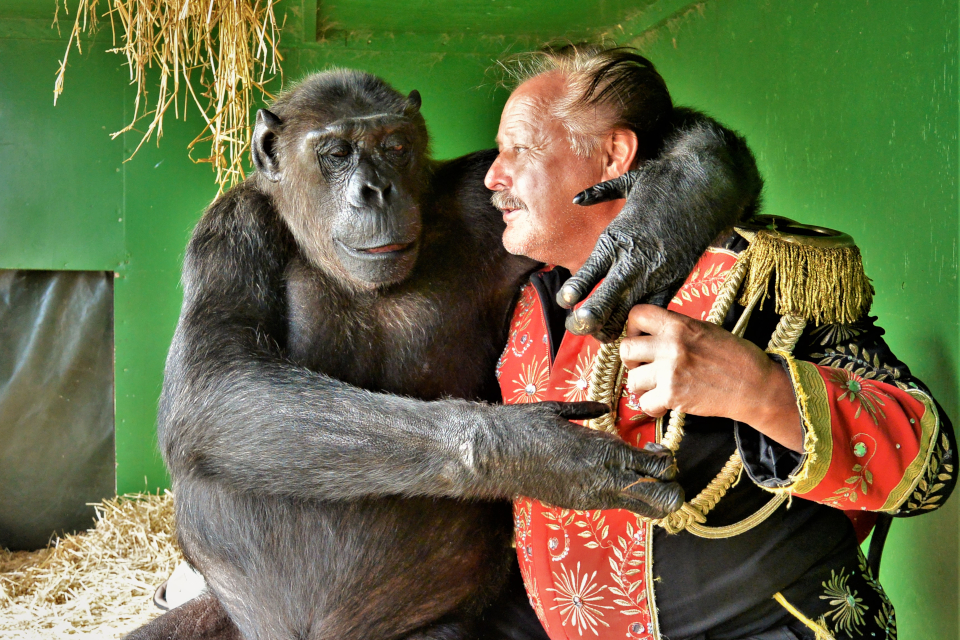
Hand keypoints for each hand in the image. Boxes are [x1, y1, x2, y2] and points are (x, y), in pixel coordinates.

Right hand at [495, 400, 684, 517]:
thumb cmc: (525, 426)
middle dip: (670, 486)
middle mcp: (605, 479)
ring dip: (648, 493)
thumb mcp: (559, 410)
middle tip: (656, 469)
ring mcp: (593, 497)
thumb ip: (587, 411)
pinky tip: (605, 476)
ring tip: (633, 474)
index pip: (660, 467)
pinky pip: (614, 504)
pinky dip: (620, 493)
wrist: (494, 455)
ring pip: (644, 509)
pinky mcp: (579, 505)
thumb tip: (603, 409)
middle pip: (663, 499)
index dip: (666, 459)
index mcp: (605, 451)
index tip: (655, 448)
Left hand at [558, 171, 669, 342]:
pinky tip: (631, 325)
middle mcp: (631, 263)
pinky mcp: (674, 282)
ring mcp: (653, 276)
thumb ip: (598, 194)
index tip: (564, 302)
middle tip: (576, 326)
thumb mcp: (627, 184)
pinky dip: (641, 322)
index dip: (569, 296)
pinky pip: (654, 313)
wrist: (707, 187)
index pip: (583, 279)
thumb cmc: (665, 184)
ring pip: (625, 317)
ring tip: (600, 332)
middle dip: (583, 322)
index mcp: (613, 242)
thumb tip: (575, 198)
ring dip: (609, 327)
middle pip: (599, 306)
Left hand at [619, 305, 802, 450]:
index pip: (637, 315)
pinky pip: (644, 403)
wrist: (754, 386)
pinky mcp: (673, 395)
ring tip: (657, 389)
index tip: (640, 339)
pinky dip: (653, 408)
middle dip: (632, 362)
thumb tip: (651, 333)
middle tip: (645, 368)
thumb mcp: (705, 330)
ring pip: (632, 380)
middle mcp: (670, 345)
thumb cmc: (734, 357)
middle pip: (625, 349)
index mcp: (678, 324)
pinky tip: (664, 405)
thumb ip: (677, 329)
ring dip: (642, 387)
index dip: (633, 328)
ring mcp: (670, 370)